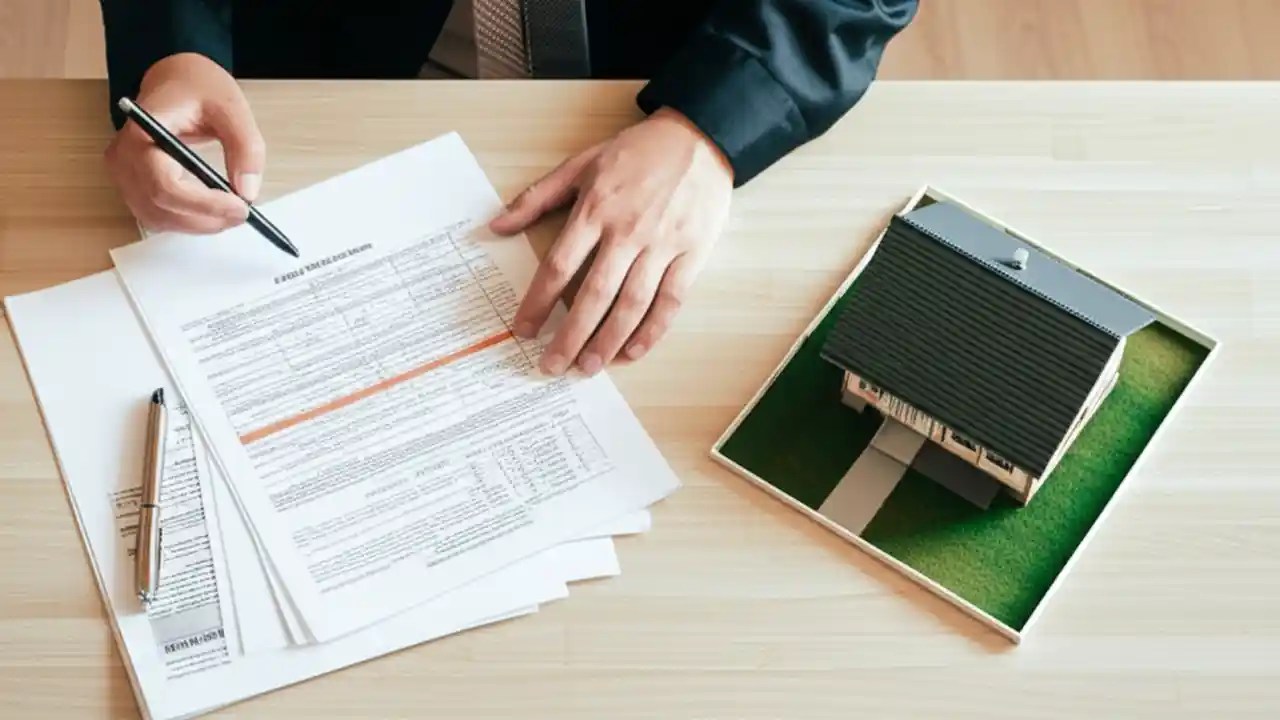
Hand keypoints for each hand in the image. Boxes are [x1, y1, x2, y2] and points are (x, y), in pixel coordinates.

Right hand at [104, 53, 264, 232]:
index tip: (240, 207)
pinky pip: (157, 215)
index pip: (164, 184)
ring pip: (158, 218)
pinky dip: (187, 221)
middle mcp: (124, 156)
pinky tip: (211, 211)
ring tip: (230, 211)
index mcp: (142, 132)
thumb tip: (247, 191)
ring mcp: (124, 173)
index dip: (203, 205)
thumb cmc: (197, 87)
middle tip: (243, 213)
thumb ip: (245, 147)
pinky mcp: (134, 184)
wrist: (175, 81)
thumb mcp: (231, 107)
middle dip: (205, 218)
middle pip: (159, 207)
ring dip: (197, 224)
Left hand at [490, 108, 732, 375]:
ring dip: (608, 341)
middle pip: (593, 296)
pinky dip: (652, 331)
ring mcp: (662, 245)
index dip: (538, 303)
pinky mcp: (691, 254)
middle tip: (551, 367)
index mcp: (595, 210)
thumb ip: (537, 197)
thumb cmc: (638, 152)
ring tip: (588, 367)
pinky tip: (632, 351)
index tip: (525, 329)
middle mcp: (627, 232)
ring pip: (631, 305)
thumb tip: (496, 225)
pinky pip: (670, 301)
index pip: (559, 266)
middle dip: (570, 336)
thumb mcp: (581, 164)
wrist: (699, 137)